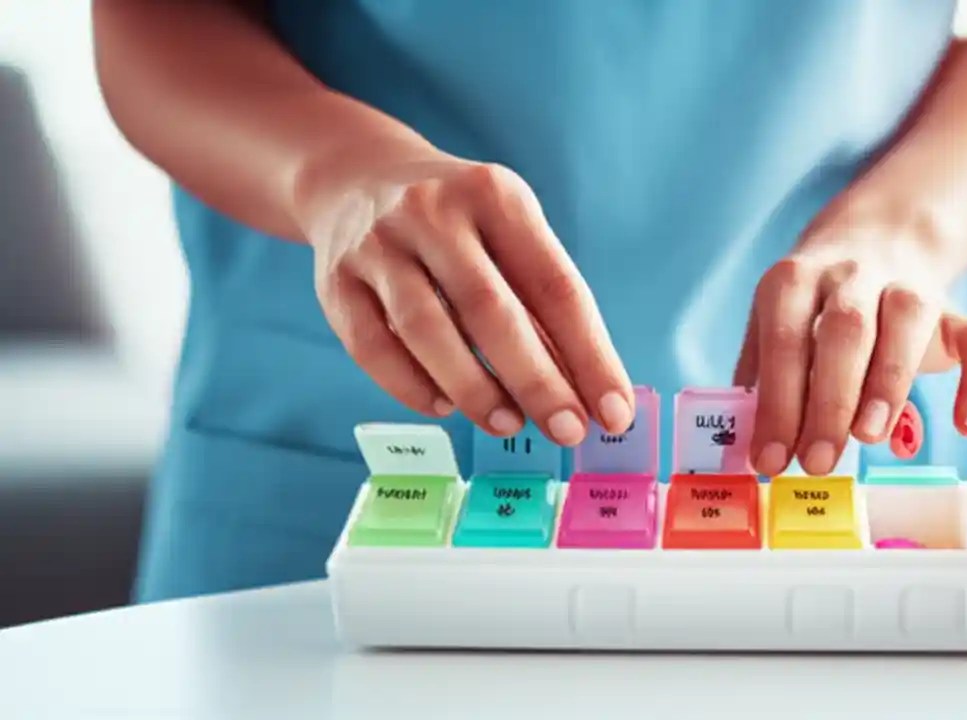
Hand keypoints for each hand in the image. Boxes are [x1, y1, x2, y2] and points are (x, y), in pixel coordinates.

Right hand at [296, 144, 633, 443]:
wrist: (356, 177)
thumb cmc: (457, 222)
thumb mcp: (508, 233)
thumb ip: (542, 305)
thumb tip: (588, 392)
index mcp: (495, 195)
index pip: (554, 285)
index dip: (589, 354)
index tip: (613, 410)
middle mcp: (433, 212)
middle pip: (491, 310)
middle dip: (537, 381)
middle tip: (567, 430)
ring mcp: (377, 245)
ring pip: (427, 331)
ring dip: (475, 390)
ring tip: (509, 424)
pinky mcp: (335, 281)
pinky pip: (373, 348)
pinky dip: (412, 387)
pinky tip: (444, 405)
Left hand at [734, 198, 966, 475]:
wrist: (880, 235)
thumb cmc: (814, 302)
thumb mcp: (775, 321)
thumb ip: (761, 376)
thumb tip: (745, 446)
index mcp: (796, 280)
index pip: (785, 340)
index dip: (777, 403)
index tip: (770, 459)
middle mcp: (851, 275)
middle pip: (844, 331)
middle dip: (829, 402)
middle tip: (816, 462)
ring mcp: (907, 286)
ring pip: (907, 321)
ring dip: (888, 383)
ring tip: (869, 440)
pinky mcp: (952, 307)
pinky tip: (965, 427)